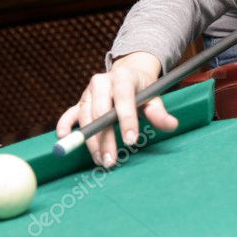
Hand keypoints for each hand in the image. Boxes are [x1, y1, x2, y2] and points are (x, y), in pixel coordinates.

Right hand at [55, 51, 178, 168]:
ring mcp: (88, 92)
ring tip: (101, 161)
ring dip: (91, 141)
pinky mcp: (80, 101)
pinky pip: (69, 113)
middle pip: (100, 111)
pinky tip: (65, 137)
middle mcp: (102, 82)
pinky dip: (65, 124)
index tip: (131, 141)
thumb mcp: (154, 98)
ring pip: (85, 117)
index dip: (127, 120)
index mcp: (123, 77)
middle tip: (112, 161)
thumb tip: (172, 125)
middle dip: (105, 138)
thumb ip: (160, 113)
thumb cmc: (142, 89)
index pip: (123, 98)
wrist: (127, 75)